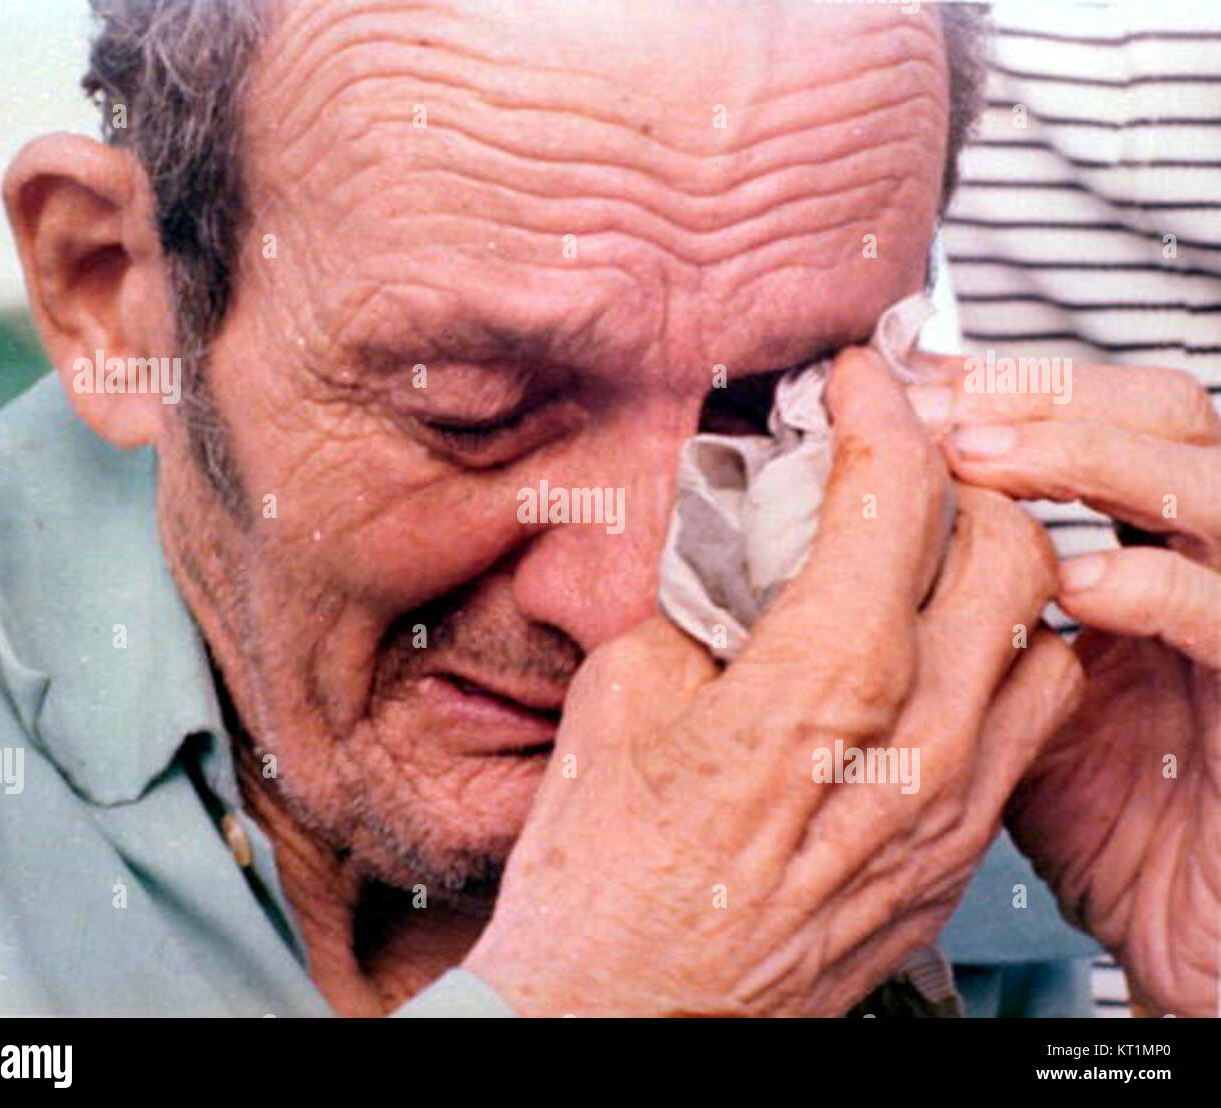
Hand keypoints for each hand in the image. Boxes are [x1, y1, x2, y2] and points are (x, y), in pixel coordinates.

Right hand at [462, 349, 1081, 1016]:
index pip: (894, 495)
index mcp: (823, 684)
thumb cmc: (608, 878)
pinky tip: (934, 655)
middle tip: (893, 461)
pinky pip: (1030, 720)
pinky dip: (1001, 655)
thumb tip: (733, 526)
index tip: (857, 385)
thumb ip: (698, 592)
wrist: (627, 1016)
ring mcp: (951, 805)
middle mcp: (916, 742)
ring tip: (923, 555)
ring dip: (991, 568)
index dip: (877, 411)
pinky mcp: (956, 853)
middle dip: (953, 475)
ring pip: (1043, 629)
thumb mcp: (625, 693)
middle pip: (1006, 544)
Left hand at [912, 357, 1220, 1015]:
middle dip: (1053, 396)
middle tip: (944, 401)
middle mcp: (1204, 573)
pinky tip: (1078, 583)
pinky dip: (1159, 590)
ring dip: (1098, 457)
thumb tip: (842, 563)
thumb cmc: (1114, 827)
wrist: (1197, 941)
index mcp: (1148, 560)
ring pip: (1212, 490)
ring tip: (988, 455)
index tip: (916, 379)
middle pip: (1171, 418)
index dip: (1019, 388)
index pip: (1105, 425)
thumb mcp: (1017, 703)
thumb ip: (966, 623)